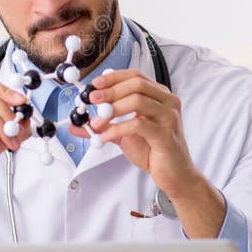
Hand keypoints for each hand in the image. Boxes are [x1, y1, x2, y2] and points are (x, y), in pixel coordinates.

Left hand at [81, 69, 200, 200]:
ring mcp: (169, 117)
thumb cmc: (154, 151)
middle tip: (92, 99)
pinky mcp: (166, 134)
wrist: (174, 175)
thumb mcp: (124, 134)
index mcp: (159, 96)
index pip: (136, 76)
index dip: (113, 77)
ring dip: (112, 109)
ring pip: (138, 101)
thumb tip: (76, 124)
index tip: (95, 84)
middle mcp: (167, 102)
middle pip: (137, 84)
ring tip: (97, 122)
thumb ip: (103, 126)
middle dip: (111, 90)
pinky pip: (138, 125)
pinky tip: (105, 137)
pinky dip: (117, 129)